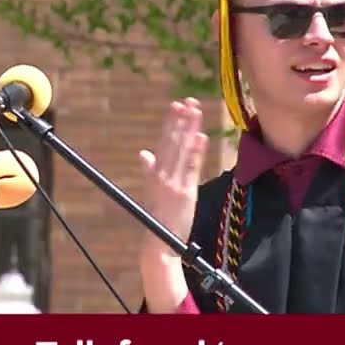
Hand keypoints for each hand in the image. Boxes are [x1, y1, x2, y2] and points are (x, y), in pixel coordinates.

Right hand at [139, 98, 207, 238]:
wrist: (160, 242)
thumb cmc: (158, 217)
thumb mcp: (151, 190)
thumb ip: (149, 170)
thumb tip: (143, 153)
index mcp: (154, 173)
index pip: (164, 142)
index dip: (171, 123)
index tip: (176, 106)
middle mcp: (162, 175)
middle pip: (173, 142)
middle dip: (180, 120)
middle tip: (188, 101)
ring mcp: (173, 183)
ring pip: (182, 150)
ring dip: (189, 129)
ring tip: (196, 111)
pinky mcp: (185, 192)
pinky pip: (191, 168)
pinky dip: (196, 152)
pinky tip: (200, 137)